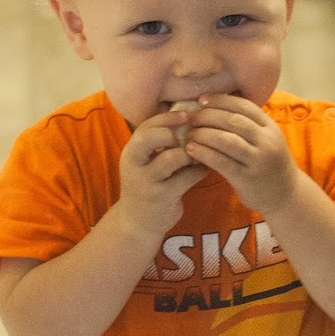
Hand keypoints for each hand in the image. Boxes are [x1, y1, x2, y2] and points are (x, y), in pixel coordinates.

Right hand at [116, 109, 205, 237]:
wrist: (139, 222)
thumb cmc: (148, 184)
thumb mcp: (145, 162)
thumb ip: (159, 142)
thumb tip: (187, 113)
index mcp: (130, 152)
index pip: (145, 126)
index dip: (167, 118)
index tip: (187, 114)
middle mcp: (134, 165)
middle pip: (149, 137)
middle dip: (172, 131)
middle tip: (191, 133)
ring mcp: (147, 182)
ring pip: (172, 157)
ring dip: (191, 152)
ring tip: (199, 153)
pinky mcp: (163, 197)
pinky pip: (187, 177)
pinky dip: (199, 170)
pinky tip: (203, 169)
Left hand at [184, 93, 300, 212]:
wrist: (286, 195)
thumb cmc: (269, 165)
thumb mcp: (267, 140)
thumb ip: (249, 125)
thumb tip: (218, 107)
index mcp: (270, 127)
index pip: (244, 106)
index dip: (221, 100)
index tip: (202, 100)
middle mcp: (266, 141)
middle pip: (233, 120)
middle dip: (208, 116)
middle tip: (191, 117)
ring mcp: (257, 160)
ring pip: (227, 140)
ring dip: (204, 134)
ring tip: (189, 134)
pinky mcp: (246, 178)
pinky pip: (222, 162)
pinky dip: (204, 153)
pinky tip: (191, 149)